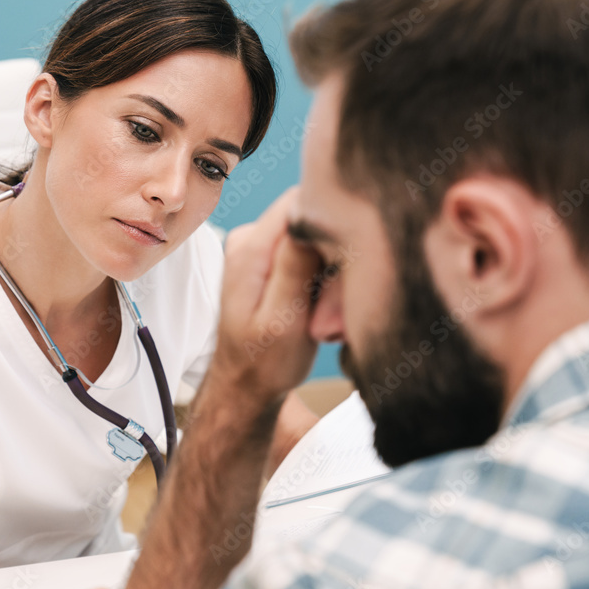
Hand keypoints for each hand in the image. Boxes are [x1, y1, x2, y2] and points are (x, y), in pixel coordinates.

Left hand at [212, 187, 320, 402]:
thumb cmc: (263, 364)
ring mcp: (261, 248)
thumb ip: (294, 267)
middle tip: (331, 311)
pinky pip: (312, 255)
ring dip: (333, 276)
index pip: (303, 202)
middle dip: (336, 261)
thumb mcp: (283, 320)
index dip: (335, 227)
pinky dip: (325, 281)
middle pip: (313, 222)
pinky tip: (322, 310)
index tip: (344, 271)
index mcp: (250, 248)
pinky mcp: (274, 260)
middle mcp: (252, 238)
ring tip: (325, 319)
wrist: (245, 386)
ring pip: (317, 240)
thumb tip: (308, 215)